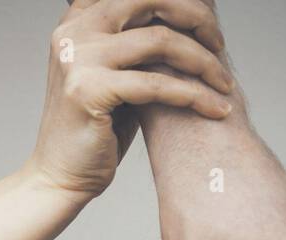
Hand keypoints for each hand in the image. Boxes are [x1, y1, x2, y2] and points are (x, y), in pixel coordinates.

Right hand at [26, 0, 233, 199]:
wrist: (61, 177)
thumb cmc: (98, 128)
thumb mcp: (119, 71)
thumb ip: (142, 40)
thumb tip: (195, 14)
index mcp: (78, 18)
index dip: (180, 0)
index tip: (206, 19)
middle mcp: (74, 30)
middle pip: (152, 0)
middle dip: (197, 18)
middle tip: (219, 45)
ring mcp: (78, 58)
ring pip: (161, 41)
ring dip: (203, 63)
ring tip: (224, 84)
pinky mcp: (88, 91)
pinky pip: (156, 84)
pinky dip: (193, 96)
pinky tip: (215, 109)